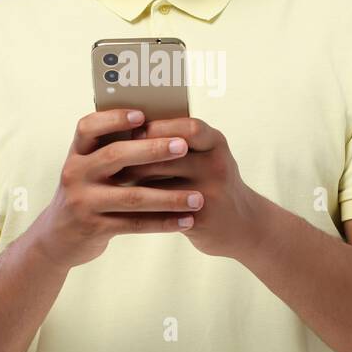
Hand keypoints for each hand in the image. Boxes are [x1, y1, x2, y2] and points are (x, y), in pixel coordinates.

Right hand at [32, 108, 200, 267]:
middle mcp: (76, 174)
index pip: (88, 127)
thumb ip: (112, 151)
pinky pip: (134, 224)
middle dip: (152, 150)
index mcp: (77, 153)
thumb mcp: (88, 170)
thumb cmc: (87, 195)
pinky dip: (163, 223)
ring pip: (131, 196)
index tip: (142, 115)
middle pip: (115, 156)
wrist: (58, 239)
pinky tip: (186, 221)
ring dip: (168, 197)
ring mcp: (83, 202)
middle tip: (183, 146)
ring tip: (198, 198)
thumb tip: (159, 128)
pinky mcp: (93, 228)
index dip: (114, 118)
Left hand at [117, 116, 266, 259]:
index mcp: (216, 142)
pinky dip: (142, 206)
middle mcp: (217, 164)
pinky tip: (126, 204)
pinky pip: (163, 209)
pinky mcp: (202, 217)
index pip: (187, 126)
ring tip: (113, 180)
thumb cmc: (211, 183)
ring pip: (162, 182)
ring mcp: (212, 192)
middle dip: (136, 155)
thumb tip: (128, 130)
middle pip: (168, 154)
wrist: (241, 225)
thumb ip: (177, 142)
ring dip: (134, 181)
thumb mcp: (205, 157)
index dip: (158, 127)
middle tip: (110, 157)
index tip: (132, 130)